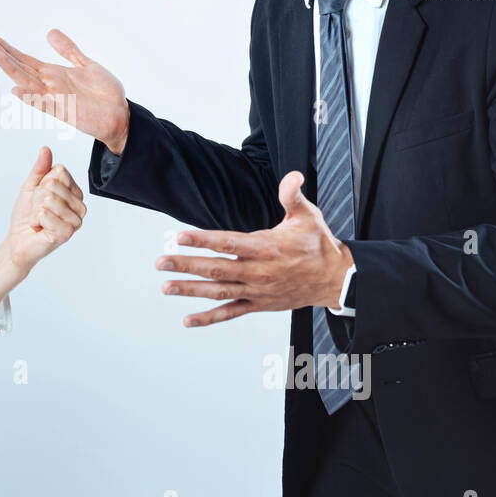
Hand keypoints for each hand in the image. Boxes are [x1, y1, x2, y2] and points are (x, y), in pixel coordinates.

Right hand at [0, 29, 130, 152]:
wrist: (120, 115)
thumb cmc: (104, 94)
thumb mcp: (86, 64)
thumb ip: (68, 50)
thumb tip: (50, 32)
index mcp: (55, 74)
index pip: (27, 60)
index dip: (10, 50)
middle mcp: (51, 86)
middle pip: (21, 68)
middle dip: (4, 55)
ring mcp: (55, 98)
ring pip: (27, 82)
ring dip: (10, 69)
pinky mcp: (64, 111)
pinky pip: (43, 104)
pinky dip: (30, 97)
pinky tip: (15, 89)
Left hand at [5, 146, 86, 271]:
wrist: (18, 241)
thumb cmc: (26, 216)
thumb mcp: (31, 186)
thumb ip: (40, 168)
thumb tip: (46, 150)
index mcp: (74, 192)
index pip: (60, 171)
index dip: (42, 182)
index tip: (40, 197)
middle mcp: (79, 206)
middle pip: (53, 185)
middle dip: (37, 198)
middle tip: (38, 211)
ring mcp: (75, 220)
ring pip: (48, 199)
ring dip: (35, 210)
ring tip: (39, 220)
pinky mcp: (67, 232)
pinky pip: (44, 213)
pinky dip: (35, 220)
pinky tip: (40, 228)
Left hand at [155, 171, 352, 326]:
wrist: (334, 279)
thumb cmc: (318, 245)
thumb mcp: (308, 216)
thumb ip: (293, 196)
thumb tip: (292, 177)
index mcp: (266, 248)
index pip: (229, 243)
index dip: (203, 239)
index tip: (180, 237)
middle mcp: (258, 272)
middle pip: (216, 268)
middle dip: (186, 265)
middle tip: (161, 262)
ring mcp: (256, 291)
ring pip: (218, 292)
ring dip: (190, 290)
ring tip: (166, 287)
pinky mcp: (258, 304)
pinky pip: (230, 313)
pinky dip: (209, 318)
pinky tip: (189, 320)